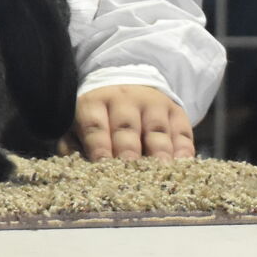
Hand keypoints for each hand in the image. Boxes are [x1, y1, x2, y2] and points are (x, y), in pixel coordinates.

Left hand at [66, 85, 195, 160]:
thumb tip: (75, 171)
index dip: (99, 144)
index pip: (96, 125)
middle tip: (131, 170)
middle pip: (127, 127)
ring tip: (161, 171)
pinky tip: (182, 165)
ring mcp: (154, 106)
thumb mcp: (79, 123)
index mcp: (95, 103)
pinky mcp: (177, 113)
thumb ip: (74, 145)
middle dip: (129, 150)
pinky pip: (182, 132)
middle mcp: (125, 101)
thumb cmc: (100, 116)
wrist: (131, 84)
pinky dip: (183, 150)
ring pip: (157, 129)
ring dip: (160, 151)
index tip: (102, 163)